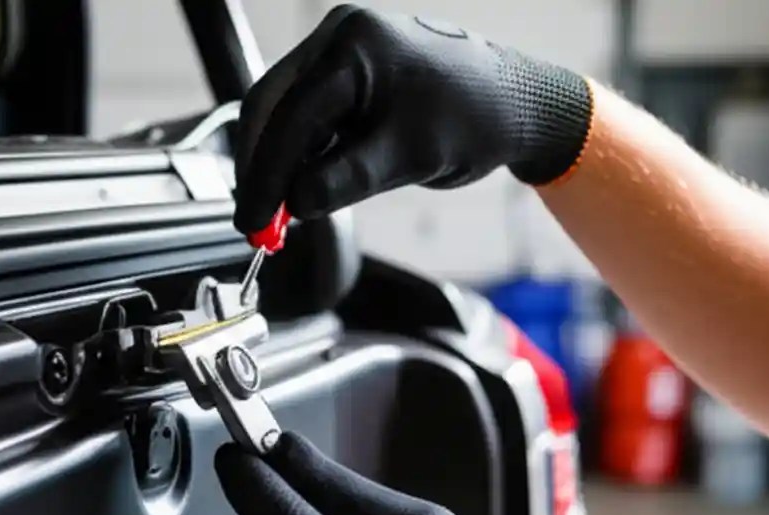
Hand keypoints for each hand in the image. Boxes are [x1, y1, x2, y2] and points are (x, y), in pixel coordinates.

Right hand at [233, 4, 592, 233]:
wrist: (513, 104)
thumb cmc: (475, 119)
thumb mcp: (410, 156)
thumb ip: (347, 179)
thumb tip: (296, 205)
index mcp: (353, 46)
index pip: (290, 116)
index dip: (266, 175)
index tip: (254, 222)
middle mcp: (339, 38)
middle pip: (273, 107)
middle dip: (262, 168)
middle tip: (257, 222)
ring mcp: (340, 53)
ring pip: (285, 112)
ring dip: (279, 163)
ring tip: (279, 214)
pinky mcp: (346, 74)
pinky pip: (308, 115)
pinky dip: (301, 154)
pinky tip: (303, 188)